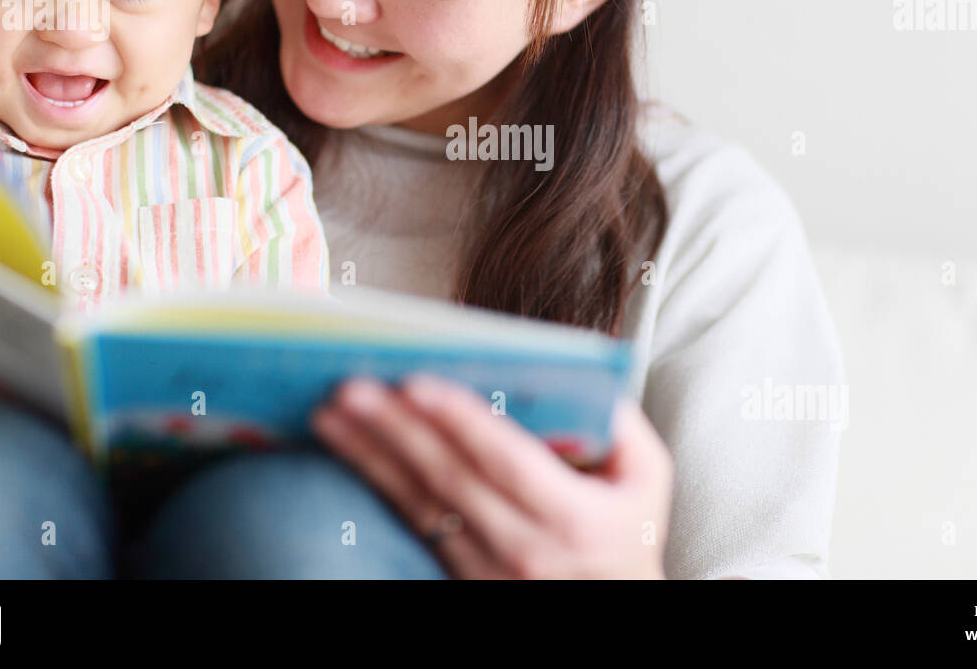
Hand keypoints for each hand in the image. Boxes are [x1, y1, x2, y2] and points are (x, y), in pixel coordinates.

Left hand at [309, 373, 673, 578]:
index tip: (417, 382)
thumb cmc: (631, 528)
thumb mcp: (647, 473)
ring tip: (329, 415)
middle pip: (448, 479)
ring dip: (369, 457)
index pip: (505, 461)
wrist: (619, 608)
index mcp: (574, 519)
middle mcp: (525, 550)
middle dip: (395, 430)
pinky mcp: (462, 580)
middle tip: (350, 387)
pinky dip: (378, 487)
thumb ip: (617, 419)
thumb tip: (567, 368)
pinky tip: (351, 454)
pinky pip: (414, 527)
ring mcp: (488, 573)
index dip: (459, 419)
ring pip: (419, 505)